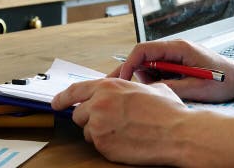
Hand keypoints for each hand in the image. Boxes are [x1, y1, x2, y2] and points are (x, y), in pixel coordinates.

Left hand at [51, 77, 188, 164]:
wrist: (177, 133)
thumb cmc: (168, 111)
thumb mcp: (148, 88)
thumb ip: (128, 88)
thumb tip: (127, 90)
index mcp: (109, 86)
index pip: (75, 91)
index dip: (62, 98)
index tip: (56, 103)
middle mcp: (100, 104)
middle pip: (78, 114)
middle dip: (89, 119)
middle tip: (107, 122)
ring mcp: (100, 126)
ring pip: (87, 132)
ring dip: (99, 133)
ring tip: (122, 131)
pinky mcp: (104, 145)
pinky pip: (97, 146)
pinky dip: (107, 145)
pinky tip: (125, 140)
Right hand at [109, 39, 233, 102]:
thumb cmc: (223, 81)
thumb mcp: (195, 88)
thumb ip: (169, 87)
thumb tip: (146, 91)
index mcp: (179, 48)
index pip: (144, 50)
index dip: (129, 64)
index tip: (121, 80)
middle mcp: (175, 48)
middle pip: (143, 57)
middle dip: (135, 74)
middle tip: (126, 90)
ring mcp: (177, 55)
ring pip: (150, 66)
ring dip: (149, 80)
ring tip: (164, 92)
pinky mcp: (179, 63)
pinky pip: (160, 71)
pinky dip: (159, 82)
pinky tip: (170, 91)